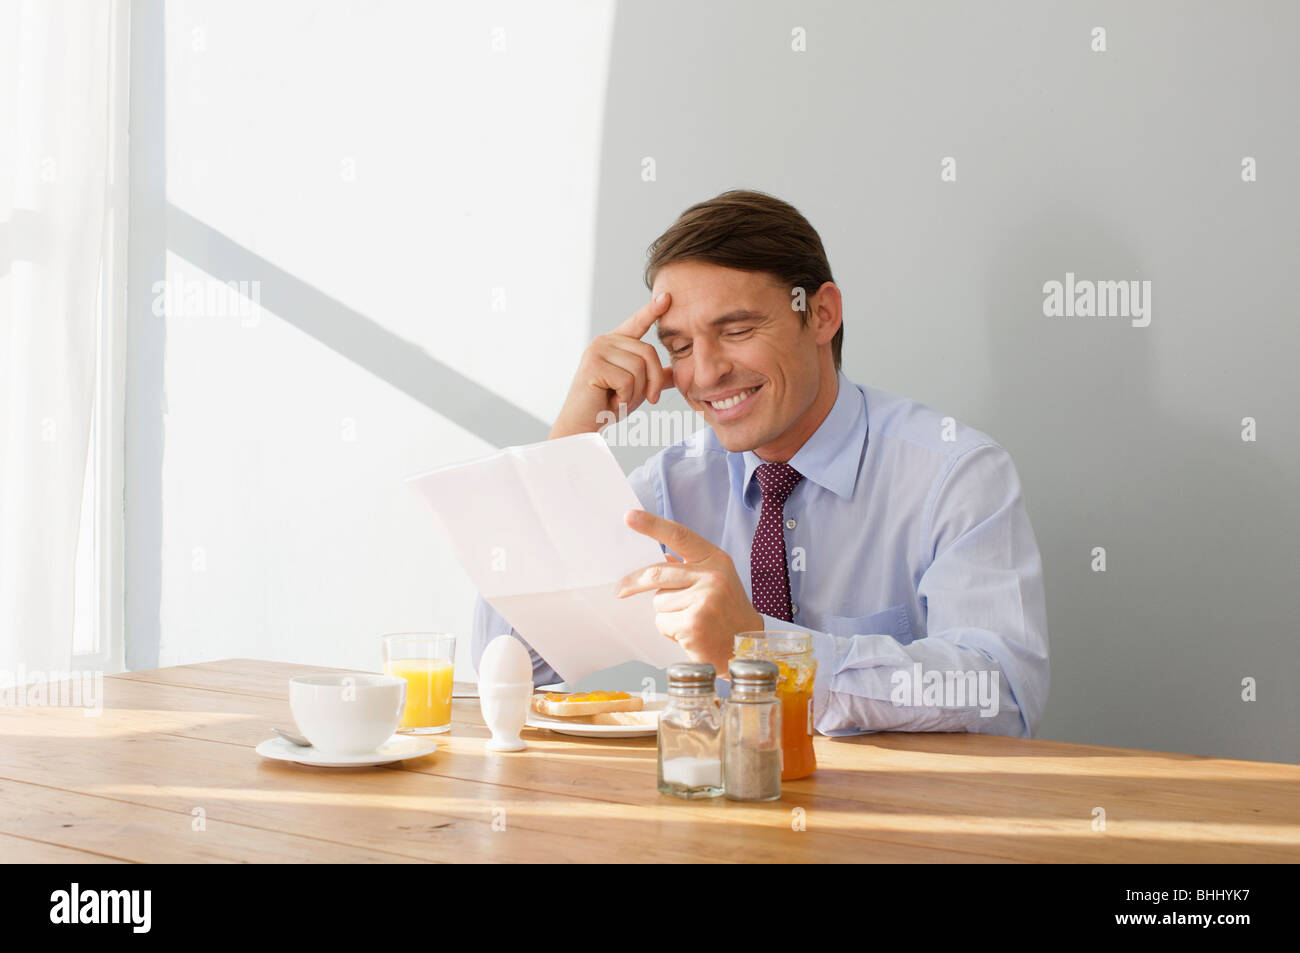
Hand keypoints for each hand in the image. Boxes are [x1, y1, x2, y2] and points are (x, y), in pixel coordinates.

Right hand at [549, 293, 674, 438]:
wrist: (583, 425)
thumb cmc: (608, 405)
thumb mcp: (637, 388)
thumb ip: (654, 377)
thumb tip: (676, 371)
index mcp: (615, 343)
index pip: (637, 323)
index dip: (652, 310)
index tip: (667, 297)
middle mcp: (604, 341)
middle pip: (648, 352)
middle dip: (651, 381)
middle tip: (641, 399)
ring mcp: (597, 351)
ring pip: (639, 368)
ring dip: (636, 392)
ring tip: (619, 400)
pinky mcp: (593, 365)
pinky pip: (627, 380)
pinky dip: (624, 397)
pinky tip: (611, 402)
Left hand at [615, 509, 761, 675]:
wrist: (745, 647)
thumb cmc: (727, 612)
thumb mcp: (716, 581)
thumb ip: (691, 568)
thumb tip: (661, 561)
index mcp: (715, 560)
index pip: (680, 536)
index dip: (652, 525)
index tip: (629, 517)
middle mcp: (712, 576)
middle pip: (657, 573)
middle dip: (634, 582)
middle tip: (621, 589)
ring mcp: (704, 600)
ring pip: (659, 601)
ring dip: (665, 612)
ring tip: (688, 619)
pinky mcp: (694, 624)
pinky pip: (662, 622)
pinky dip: (669, 630)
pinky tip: (689, 633)